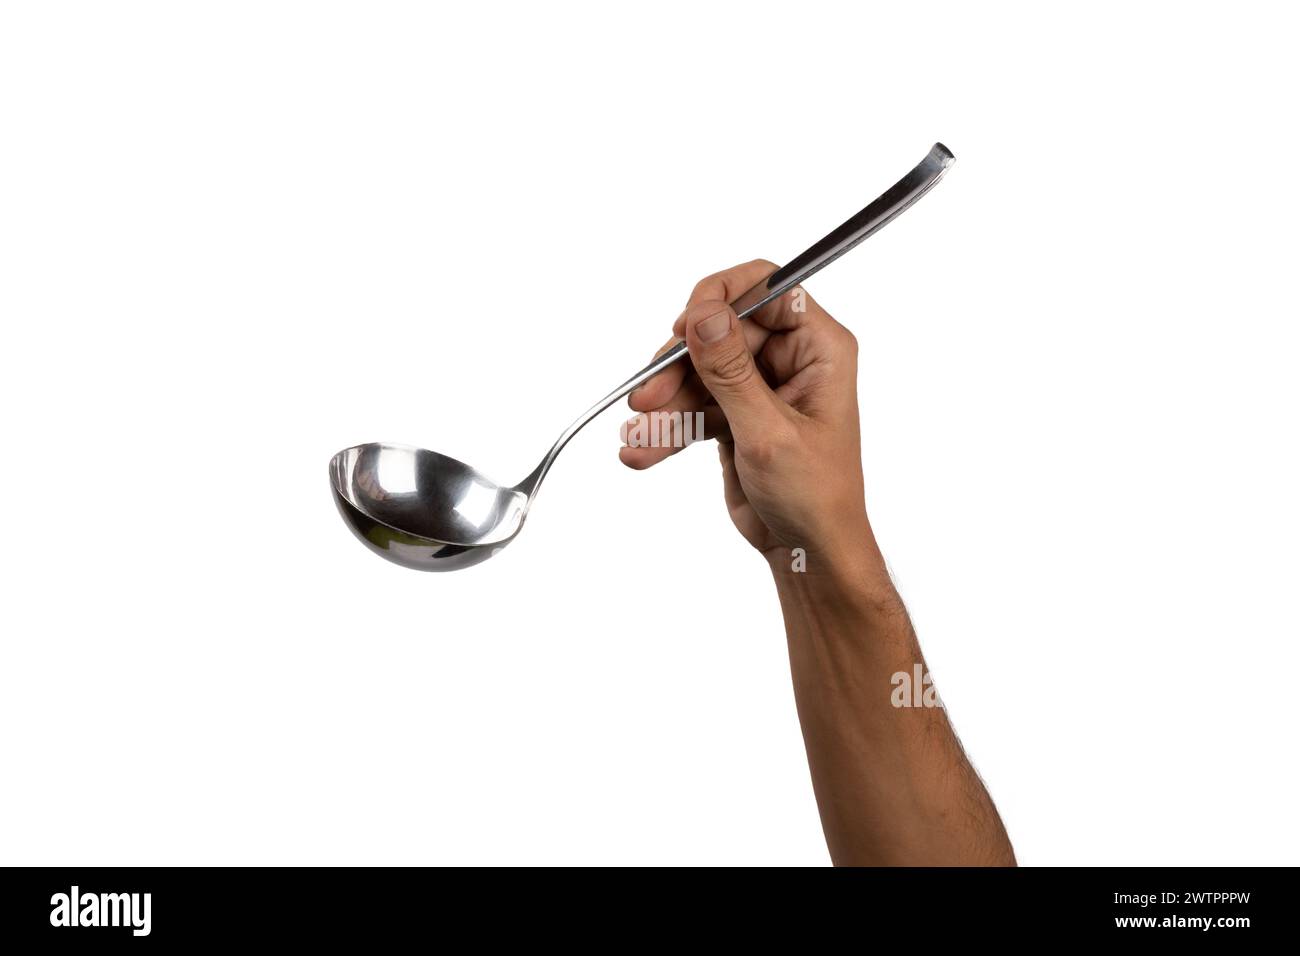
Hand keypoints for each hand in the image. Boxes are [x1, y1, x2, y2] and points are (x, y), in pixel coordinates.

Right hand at [620, 260, 879, 572]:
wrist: (808, 553)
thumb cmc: (817, 497)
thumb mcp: (769, 432)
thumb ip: (731, 372)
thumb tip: (704, 316)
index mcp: (819, 348)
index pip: (768, 288)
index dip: (720, 297)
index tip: (683, 325)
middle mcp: (791, 360)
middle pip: (719, 332)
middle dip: (678, 366)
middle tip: (647, 395)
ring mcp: (760, 387)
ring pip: (698, 371)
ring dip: (664, 404)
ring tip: (638, 434)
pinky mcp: (735, 415)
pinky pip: (691, 406)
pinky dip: (667, 428)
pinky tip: (643, 449)